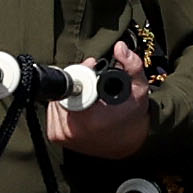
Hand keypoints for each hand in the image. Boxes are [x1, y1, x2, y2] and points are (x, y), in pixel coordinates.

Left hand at [51, 45, 154, 160]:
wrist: (127, 145)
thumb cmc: (132, 117)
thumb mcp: (139, 90)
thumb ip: (132, 66)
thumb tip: (119, 47)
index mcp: (89, 120)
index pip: (73, 86)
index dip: (84, 73)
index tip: (94, 71)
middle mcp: (71, 130)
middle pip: (63, 91)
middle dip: (77, 82)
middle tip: (92, 82)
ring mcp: (61, 134)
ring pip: (56, 99)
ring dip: (70, 93)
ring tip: (88, 95)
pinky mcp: (55, 136)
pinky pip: (52, 110)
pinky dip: (64, 104)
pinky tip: (79, 106)